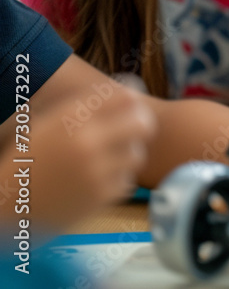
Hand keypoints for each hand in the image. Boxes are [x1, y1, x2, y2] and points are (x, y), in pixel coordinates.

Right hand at [1, 85, 155, 232]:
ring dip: (128, 154)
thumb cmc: (28, 161)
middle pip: (142, 123)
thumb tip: (132, 93)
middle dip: (141, 124)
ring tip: (110, 157)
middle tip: (134, 129)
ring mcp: (95, 171)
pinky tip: (98, 179)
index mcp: (70, 118)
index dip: (132, 98)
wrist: (5, 206)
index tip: (131, 104)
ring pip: (137, 154)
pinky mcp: (100, 197)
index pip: (124, 96)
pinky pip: (126, 181)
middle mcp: (85, 141)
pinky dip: (117, 179)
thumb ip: (87, 108)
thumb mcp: (49, 124)